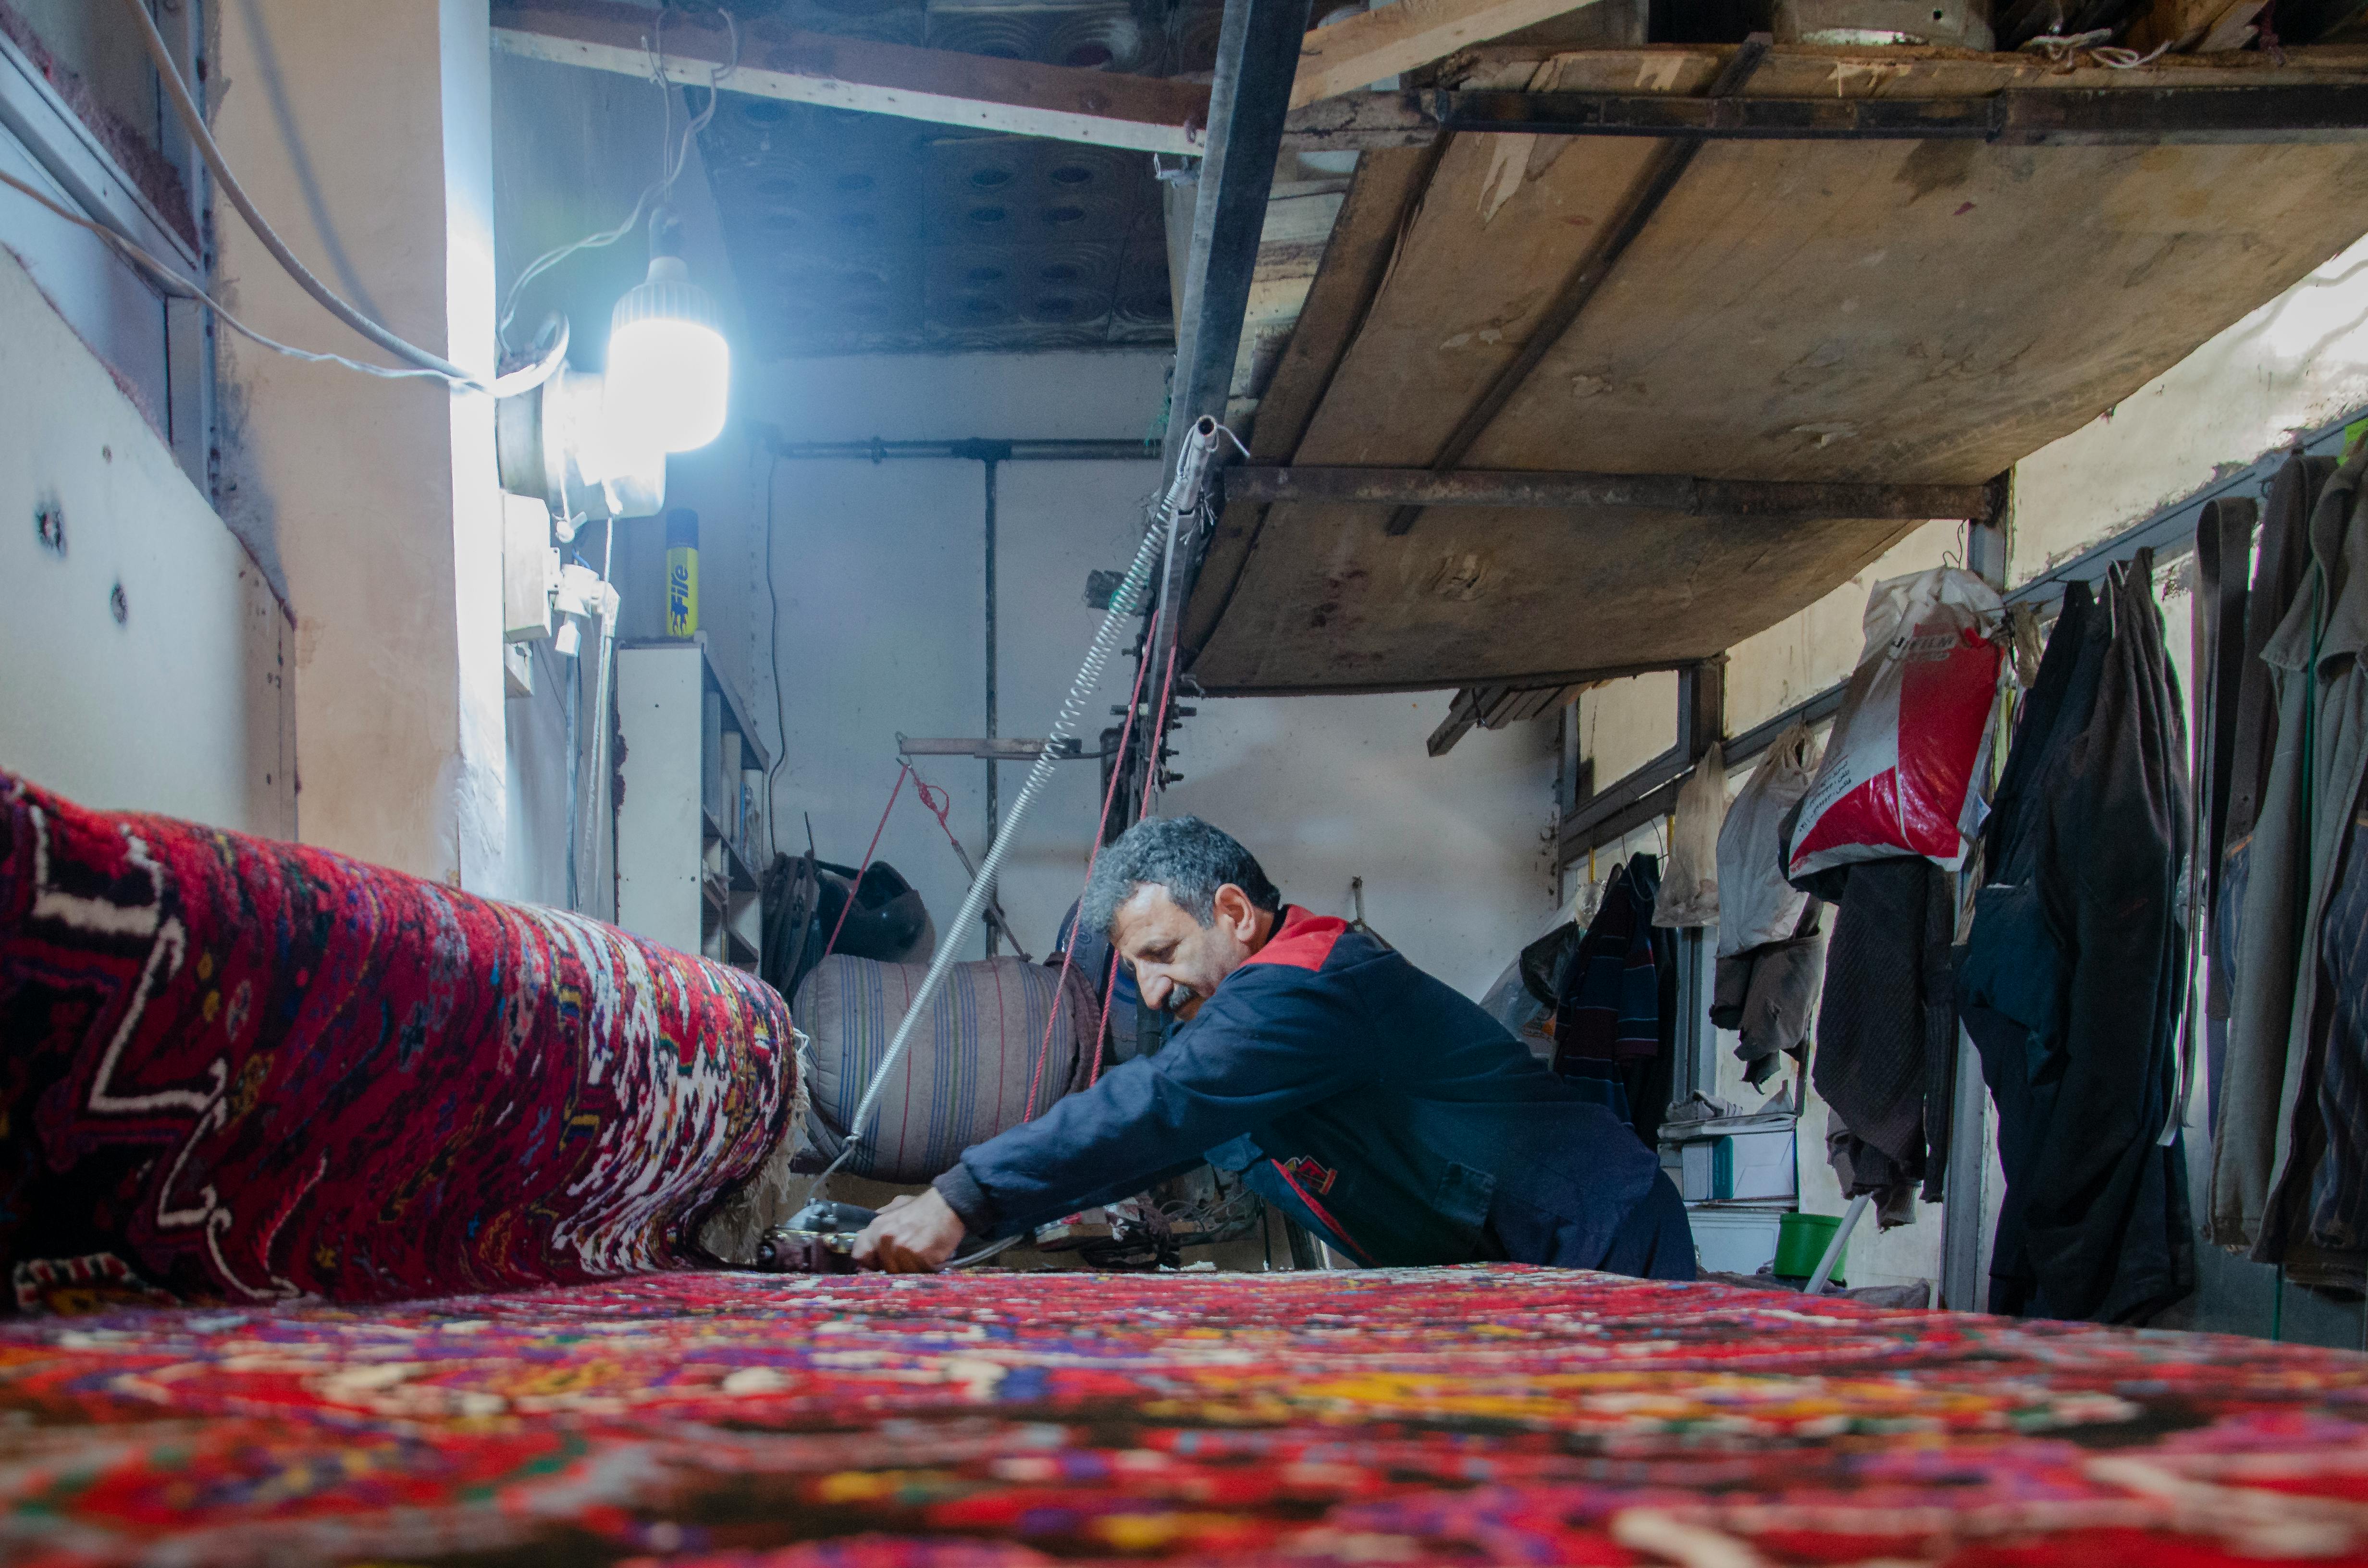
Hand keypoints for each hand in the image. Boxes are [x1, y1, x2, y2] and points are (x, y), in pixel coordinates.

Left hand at [852, 1190, 967, 1272]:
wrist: (949, 1205)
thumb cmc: (924, 1208)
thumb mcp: (896, 1206)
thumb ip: (879, 1221)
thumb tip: (861, 1234)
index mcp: (877, 1227)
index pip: (859, 1255)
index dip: (870, 1263)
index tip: (880, 1264)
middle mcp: (886, 1238)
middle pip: (885, 1268)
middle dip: (898, 1266)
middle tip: (912, 1255)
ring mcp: (902, 1248)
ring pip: (903, 1273)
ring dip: (914, 1268)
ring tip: (924, 1254)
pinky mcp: (919, 1257)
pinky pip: (920, 1273)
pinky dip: (927, 1268)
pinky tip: (933, 1255)